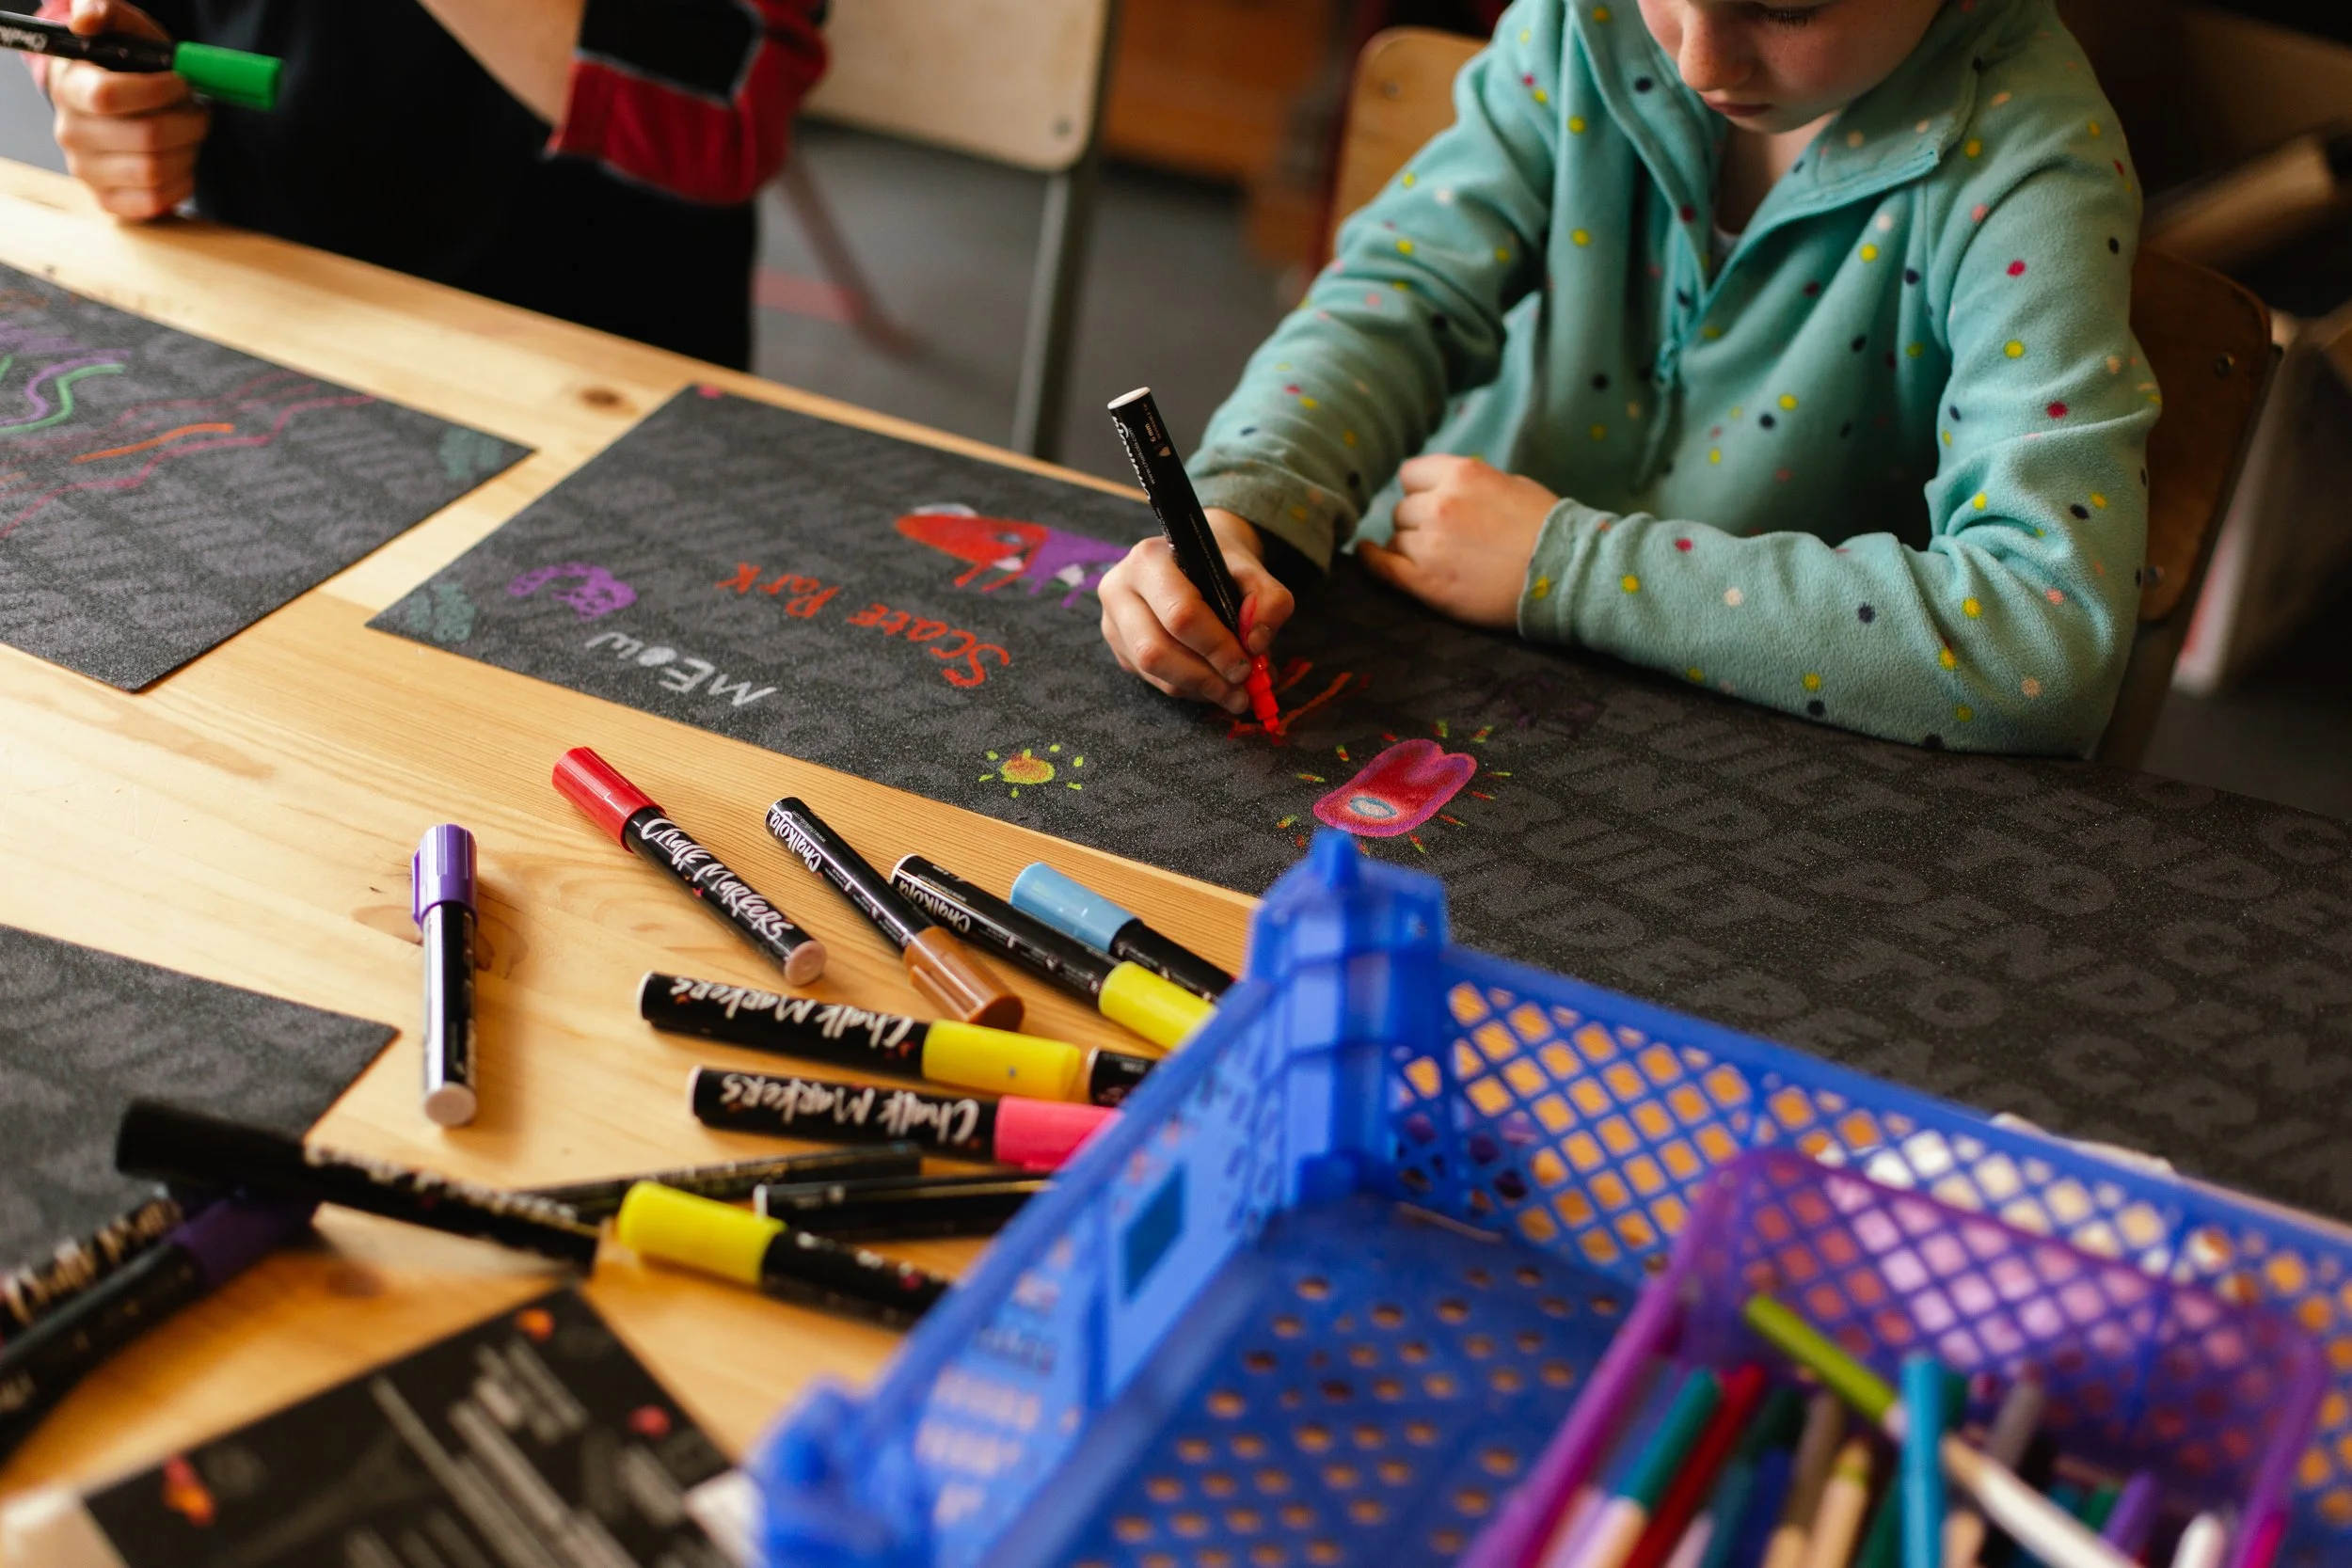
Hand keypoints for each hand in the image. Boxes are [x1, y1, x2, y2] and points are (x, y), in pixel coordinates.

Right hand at [47, 0, 208, 220]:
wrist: (125, 101)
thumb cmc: (129, 63)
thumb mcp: (124, 28)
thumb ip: (104, 10)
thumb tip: (85, 20)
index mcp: (71, 87)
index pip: (109, 96)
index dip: (158, 91)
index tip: (182, 82)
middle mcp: (71, 132)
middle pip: (146, 138)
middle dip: (188, 123)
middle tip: (198, 111)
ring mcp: (87, 170)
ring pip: (156, 171)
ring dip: (189, 151)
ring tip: (189, 133)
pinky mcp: (109, 200)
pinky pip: (157, 201)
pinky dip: (183, 182)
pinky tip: (181, 161)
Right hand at [1099, 508, 1294, 714]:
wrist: (1194, 561)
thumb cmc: (1221, 566)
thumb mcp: (1254, 571)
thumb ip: (1269, 601)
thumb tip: (1255, 644)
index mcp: (1149, 560)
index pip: (1180, 614)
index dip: (1216, 647)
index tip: (1247, 667)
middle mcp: (1119, 590)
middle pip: (1155, 651)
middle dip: (1204, 678)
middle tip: (1241, 692)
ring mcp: (1113, 622)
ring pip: (1152, 672)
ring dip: (1198, 689)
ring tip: (1234, 694)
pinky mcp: (1118, 648)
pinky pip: (1152, 680)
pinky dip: (1188, 689)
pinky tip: (1213, 683)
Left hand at [1361, 454, 1555, 627]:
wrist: (1567, 573)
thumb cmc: (1548, 529)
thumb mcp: (1511, 485)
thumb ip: (1472, 483)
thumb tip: (1447, 487)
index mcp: (1462, 474)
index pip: (1411, 474)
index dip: (1419, 489)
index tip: (1427, 501)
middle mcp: (1440, 504)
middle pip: (1403, 509)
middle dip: (1418, 520)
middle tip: (1443, 538)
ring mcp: (1430, 544)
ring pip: (1396, 538)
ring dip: (1410, 545)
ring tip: (1436, 558)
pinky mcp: (1426, 582)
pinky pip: (1382, 567)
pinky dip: (1372, 560)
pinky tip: (1367, 555)